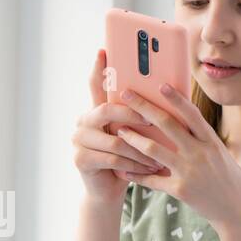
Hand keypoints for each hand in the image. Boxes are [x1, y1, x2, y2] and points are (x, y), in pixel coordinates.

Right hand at [72, 49, 166, 202]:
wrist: (108, 190)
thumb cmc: (127, 158)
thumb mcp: (132, 134)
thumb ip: (137, 116)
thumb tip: (162, 91)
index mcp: (94, 110)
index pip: (94, 84)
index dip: (98, 67)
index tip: (103, 50)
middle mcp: (82, 122)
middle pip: (107, 110)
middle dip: (133, 114)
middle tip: (152, 119)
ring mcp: (78, 140)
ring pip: (115, 139)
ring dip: (142, 149)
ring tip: (161, 156)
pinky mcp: (80, 159)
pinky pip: (114, 159)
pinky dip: (136, 165)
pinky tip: (151, 169)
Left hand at [114, 84, 240, 231]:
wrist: (238, 210)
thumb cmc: (228, 178)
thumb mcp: (218, 153)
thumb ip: (200, 139)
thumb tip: (182, 120)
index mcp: (210, 141)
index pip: (191, 113)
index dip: (175, 98)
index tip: (160, 85)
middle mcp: (200, 152)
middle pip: (167, 124)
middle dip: (143, 108)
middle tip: (126, 96)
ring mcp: (189, 171)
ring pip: (153, 149)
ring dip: (133, 139)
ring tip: (119, 131)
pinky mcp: (180, 190)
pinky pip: (152, 180)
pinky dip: (136, 175)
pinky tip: (122, 171)